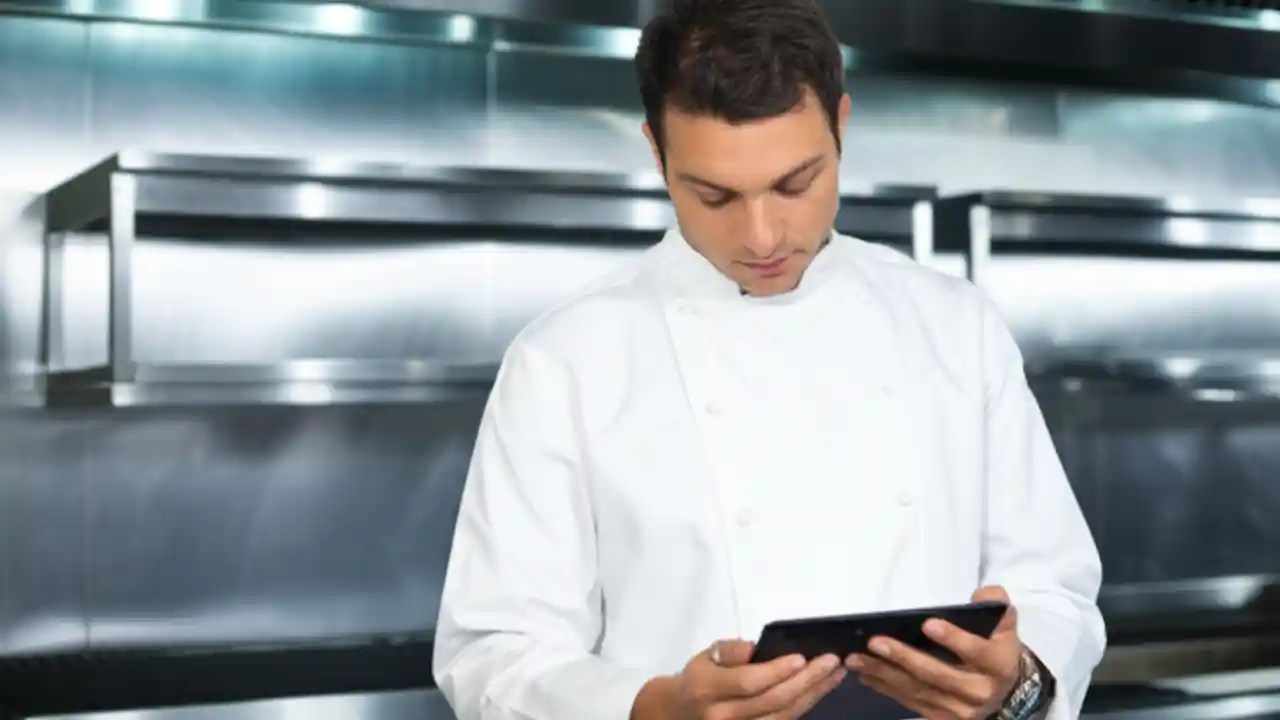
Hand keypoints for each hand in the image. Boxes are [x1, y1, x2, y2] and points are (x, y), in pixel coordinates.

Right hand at [631, 639, 845, 719]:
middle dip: (806, 681)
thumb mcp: (707, 655)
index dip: (777, 671)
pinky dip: (805, 706)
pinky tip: (819, 690)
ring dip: (813, 695)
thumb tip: (755, 648)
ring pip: (783, 716)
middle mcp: (722, 717)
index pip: (748, 682)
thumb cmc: (700, 678)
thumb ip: (730, 651)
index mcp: (707, 689)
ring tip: (834, 674)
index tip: (802, 657)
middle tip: (831, 661)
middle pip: (772, 701)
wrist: (683, 713)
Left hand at [845, 587, 1022, 719]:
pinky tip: (866, 673)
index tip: (927, 623)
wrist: (1004, 691)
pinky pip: (910, 702)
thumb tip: (982, 595)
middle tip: (875, 641)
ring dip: (884, 673)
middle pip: (937, 674)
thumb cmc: (994, 647)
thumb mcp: (1003, 625)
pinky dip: (886, 687)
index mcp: (998, 664)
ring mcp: (959, 709)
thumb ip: (995, 606)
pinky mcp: (941, 718)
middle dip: (904, 657)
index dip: (953, 638)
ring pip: (917, 690)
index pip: (976, 651)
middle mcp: (979, 690)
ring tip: (857, 657)